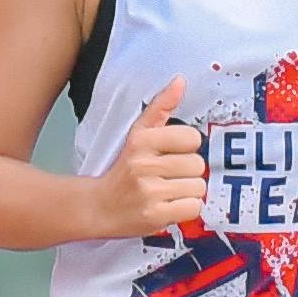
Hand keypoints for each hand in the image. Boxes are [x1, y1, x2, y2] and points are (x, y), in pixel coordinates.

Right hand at [92, 77, 208, 239]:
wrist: (99, 207)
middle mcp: (144, 165)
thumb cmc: (125, 169)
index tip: (171, 155)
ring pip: (198, 187)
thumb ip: (161, 107)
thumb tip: (180, 81)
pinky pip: (193, 208)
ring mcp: (149, 192)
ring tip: (168, 192)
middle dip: (187, 172)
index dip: (186, 148)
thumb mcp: (138, 134)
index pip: (191, 138)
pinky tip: (169, 206)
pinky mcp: (155, 216)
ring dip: (188, 192)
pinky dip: (185, 209)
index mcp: (142, 141)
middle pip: (197, 164)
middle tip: (168, 177)